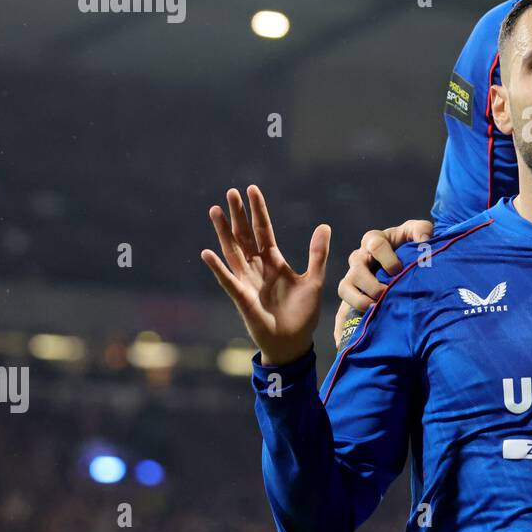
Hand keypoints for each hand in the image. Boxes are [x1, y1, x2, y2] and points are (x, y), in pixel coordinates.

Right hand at [201, 185, 330, 366]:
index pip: (264, 230)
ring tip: (215, 210)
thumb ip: (317, 254)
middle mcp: (257, 268)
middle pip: (245, 235)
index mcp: (274, 262)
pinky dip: (217, 267)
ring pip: (233, 251)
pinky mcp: (242, 297)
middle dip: (238, 214)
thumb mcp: (314, 279)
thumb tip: (324, 225)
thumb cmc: (303, 313)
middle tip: (230, 192)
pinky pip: (227, 280)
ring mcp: (247, 281)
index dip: (258, 211)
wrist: (294, 342)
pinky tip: (207, 253)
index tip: (252, 189)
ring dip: (223, 232)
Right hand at [333, 219, 432, 347]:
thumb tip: (425, 242)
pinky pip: (341, 309)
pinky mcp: (351, 297)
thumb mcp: (417, 233)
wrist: (406, 266)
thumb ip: (422, 231)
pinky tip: (353, 332)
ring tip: (375, 308)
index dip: (387, 258)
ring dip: (359, 300)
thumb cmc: (410, 245)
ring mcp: (353, 278)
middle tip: (386, 292)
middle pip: (357, 268)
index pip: (375, 244)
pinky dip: (343, 322)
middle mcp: (360, 258)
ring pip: (346, 288)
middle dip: (371, 282)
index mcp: (374, 240)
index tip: (399, 270)